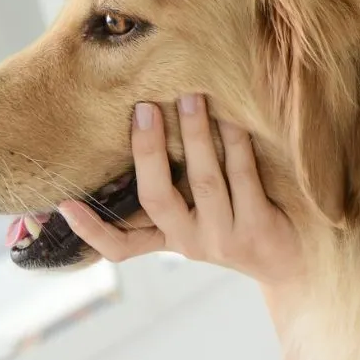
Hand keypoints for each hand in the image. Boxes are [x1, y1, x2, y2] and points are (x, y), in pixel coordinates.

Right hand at [58, 94, 303, 285]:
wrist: (297, 262)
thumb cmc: (240, 222)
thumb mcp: (200, 218)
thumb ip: (172, 191)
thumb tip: (144, 131)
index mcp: (170, 239)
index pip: (120, 246)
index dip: (91, 229)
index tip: (62, 204)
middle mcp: (191, 242)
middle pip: (158, 199)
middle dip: (148, 151)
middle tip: (144, 107)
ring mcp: (225, 237)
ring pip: (204, 182)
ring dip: (195, 136)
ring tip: (190, 97)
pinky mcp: (259, 230)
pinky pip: (244, 177)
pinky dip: (236, 144)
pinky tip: (233, 117)